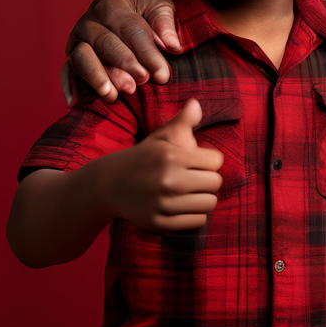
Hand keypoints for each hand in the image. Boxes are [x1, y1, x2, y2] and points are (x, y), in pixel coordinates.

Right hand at [64, 0, 179, 102]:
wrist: (129, 8)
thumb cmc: (147, 8)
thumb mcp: (160, 4)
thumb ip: (165, 22)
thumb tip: (173, 45)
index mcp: (112, 5)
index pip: (130, 31)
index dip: (147, 54)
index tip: (162, 74)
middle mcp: (90, 23)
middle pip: (104, 44)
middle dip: (124, 65)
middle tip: (142, 81)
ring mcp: (77, 41)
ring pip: (82, 59)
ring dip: (97, 78)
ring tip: (113, 96)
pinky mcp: (71, 58)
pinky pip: (66, 72)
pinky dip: (70, 87)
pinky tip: (76, 103)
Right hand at [96, 99, 223, 233]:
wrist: (109, 184)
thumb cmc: (143, 158)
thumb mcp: (160, 137)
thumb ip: (182, 121)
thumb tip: (196, 103)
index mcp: (171, 156)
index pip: (216, 161)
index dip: (210, 160)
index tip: (199, 161)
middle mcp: (168, 181)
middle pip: (215, 183)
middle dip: (208, 179)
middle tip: (195, 177)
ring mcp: (163, 204)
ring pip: (209, 204)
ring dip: (203, 198)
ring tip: (190, 192)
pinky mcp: (160, 223)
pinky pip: (197, 221)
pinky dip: (194, 214)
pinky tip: (183, 205)